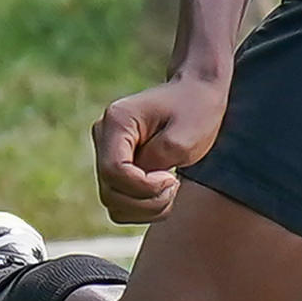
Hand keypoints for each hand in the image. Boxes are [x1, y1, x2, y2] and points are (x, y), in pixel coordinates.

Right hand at [92, 73, 230, 224]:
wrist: (197, 93)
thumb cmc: (196, 109)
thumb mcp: (184, 137)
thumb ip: (156, 161)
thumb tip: (137, 183)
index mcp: (117, 121)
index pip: (114, 171)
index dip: (144, 186)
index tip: (173, 179)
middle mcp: (104, 136)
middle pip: (110, 192)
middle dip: (147, 201)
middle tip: (176, 186)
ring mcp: (107, 151)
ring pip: (113, 202)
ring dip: (146, 208)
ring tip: (173, 190)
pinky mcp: (116, 166)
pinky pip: (120, 202)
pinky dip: (143, 208)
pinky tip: (164, 193)